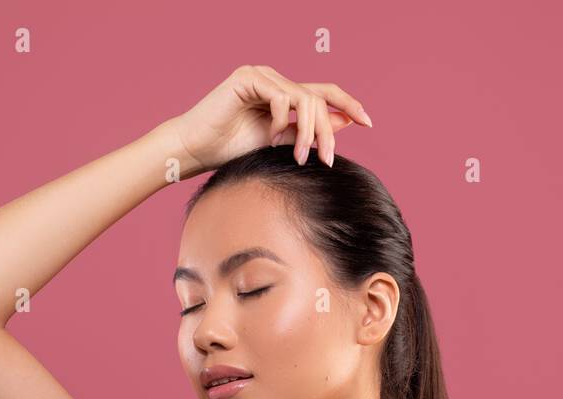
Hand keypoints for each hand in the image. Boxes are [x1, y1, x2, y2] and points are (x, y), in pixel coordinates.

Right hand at [168, 64, 372, 174]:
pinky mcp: (248, 77)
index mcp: (282, 94)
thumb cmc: (229, 151)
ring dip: (308, 131)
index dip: (348, 103)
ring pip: (304, 98)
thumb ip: (307, 133)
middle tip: (327, 159)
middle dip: (328, 130)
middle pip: (318, 98)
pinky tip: (271, 138)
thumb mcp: (277, 145)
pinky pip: (282, 96)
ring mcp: (262, 76)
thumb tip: (345, 123)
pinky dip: (282, 121)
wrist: (194, 151)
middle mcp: (274, 80)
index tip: (368, 121)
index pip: (323, 93)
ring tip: (299, 156)